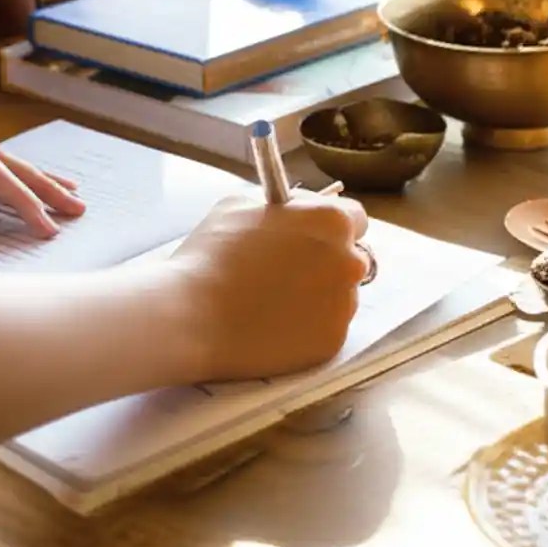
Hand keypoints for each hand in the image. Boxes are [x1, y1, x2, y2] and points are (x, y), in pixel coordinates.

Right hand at [169, 191, 370, 381]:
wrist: (193, 316)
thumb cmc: (212, 253)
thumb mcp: (242, 205)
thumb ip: (283, 207)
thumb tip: (296, 212)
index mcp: (333, 220)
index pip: (354, 218)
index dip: (329, 225)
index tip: (310, 235)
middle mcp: (350, 261)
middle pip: (351, 258)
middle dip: (327, 262)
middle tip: (289, 272)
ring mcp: (344, 305)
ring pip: (340, 296)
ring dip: (317, 296)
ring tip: (273, 303)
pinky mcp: (332, 342)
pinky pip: (326, 328)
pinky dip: (306, 327)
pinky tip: (273, 325)